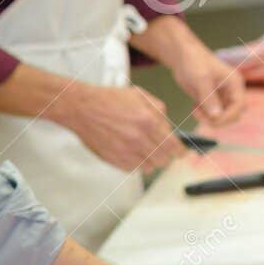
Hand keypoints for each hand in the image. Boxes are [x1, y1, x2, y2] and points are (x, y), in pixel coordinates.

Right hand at [57, 81, 181, 173]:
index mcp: (147, 121)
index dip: (180, 151)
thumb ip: (158, 110)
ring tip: (145, 149)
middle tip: (162, 149)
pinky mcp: (115, 160)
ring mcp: (126, 151)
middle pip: (163, 159)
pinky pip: (134, 169)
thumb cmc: (107, 100)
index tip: (181, 152)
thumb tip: (167, 125)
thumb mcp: (139, 95)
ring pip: (150, 167)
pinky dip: (137, 163)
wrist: (82, 108)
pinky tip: (132, 152)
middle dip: (166, 155)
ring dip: (151, 160)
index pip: (173, 145)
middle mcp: (138, 138)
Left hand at [172, 41, 245, 126]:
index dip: (228, 116)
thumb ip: (209, 98)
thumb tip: (216, 117)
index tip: (211, 119)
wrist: (183, 56)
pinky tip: (194, 107)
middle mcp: (231, 92)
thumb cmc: (194, 61)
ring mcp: (222, 97)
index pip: (239, 106)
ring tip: (195, 110)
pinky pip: (213, 115)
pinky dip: (204, 116)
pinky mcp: (211, 101)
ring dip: (209, 119)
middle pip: (233, 115)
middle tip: (199, 114)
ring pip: (222, 117)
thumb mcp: (201, 79)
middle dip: (218, 119)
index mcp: (235, 84)